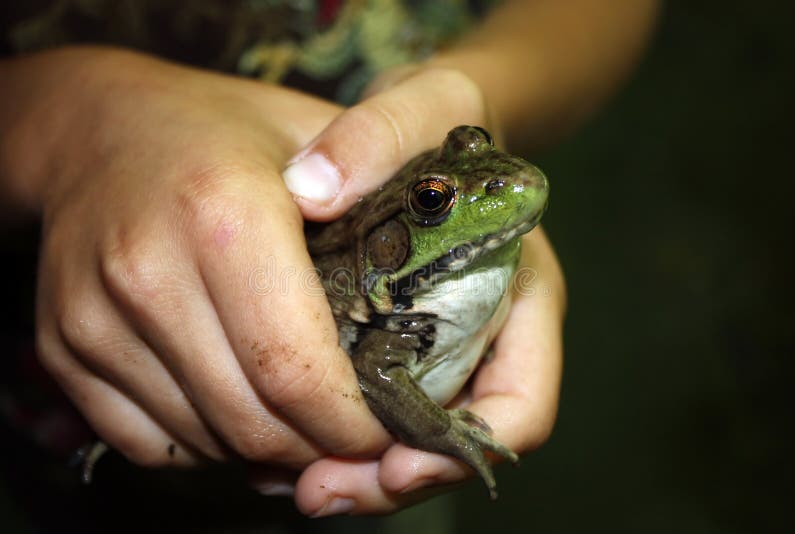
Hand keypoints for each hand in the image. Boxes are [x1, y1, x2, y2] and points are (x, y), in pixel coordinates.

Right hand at [14, 47, 390, 472]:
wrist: (96, 128)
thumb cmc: (223, 131)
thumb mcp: (313, 132)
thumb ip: (377, 196)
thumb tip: (426, 292)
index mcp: (225, 215)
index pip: (296, 369)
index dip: (349, 422)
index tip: (383, 428)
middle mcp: (148, 272)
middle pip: (249, 420)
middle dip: (314, 447)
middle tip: (350, 437)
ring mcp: (93, 316)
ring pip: (200, 440)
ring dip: (262, 451)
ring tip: (300, 424)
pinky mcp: (62, 346)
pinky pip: (144, 441)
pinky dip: (204, 445)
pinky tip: (237, 411)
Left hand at [262, 64, 565, 514]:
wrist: (418, 125)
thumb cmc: (439, 116)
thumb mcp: (425, 103)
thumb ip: (381, 132)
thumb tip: (310, 189)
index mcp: (521, 298)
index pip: (521, 407)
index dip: (464, 451)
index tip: (394, 462)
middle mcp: (483, 338)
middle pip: (455, 445)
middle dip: (390, 479)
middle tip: (320, 491)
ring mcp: (437, 350)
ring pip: (407, 442)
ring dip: (353, 471)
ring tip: (288, 478)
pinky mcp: (390, 348)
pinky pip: (371, 414)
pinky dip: (328, 437)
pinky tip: (274, 438)